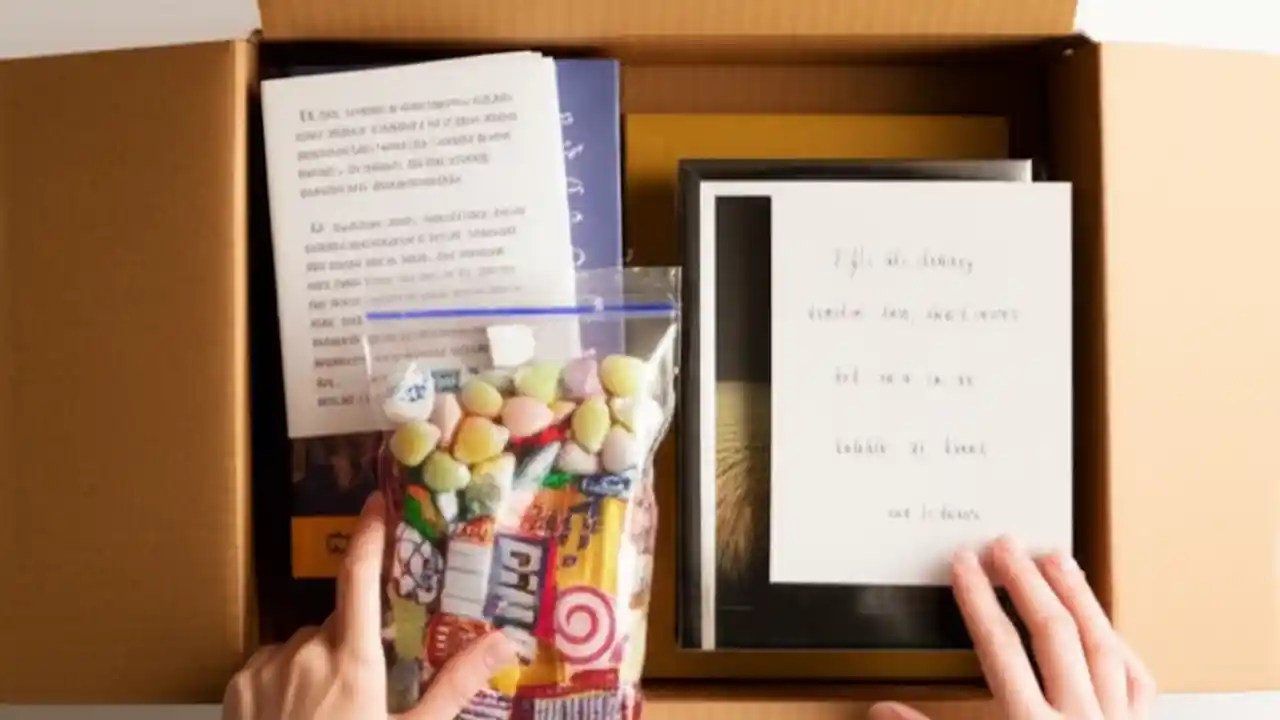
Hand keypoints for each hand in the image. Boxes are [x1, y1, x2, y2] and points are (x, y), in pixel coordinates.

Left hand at [223, 492, 518, 719]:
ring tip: (332, 709)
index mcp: (352, 661)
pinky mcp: (238, 686)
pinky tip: (297, 713)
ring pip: (305, 644)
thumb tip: (504, 642)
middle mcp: (307, 652)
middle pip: (339, 621)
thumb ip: (454, 685)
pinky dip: (288, 676)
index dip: (370, 534)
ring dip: (322, 660)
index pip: (360, 579)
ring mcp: (268, 667)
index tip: (377, 502)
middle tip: (372, 683)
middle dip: (358, 639)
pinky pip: (271, 662)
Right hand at [870, 536, 1155, 719]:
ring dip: (1076, 596)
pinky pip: (1136, 678)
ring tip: (1055, 559)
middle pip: (1051, 632)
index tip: (962, 565)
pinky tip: (1105, 625)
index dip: (976, 600)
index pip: (998, 647)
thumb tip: (883, 712)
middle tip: (1003, 545)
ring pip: (1099, 643)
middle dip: (1024, 582)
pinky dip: (1118, 644)